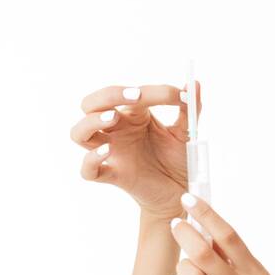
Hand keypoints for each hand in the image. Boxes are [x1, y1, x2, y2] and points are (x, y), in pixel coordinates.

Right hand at [70, 81, 202, 219]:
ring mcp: (111, 153)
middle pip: (91, 105)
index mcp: (132, 116)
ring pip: (79, 133)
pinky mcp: (113, 175)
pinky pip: (88, 170)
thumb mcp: (186, 133)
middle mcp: (116, 131)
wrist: (180, 191)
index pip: (129, 94)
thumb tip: (195, 83)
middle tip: (135, 96)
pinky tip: (106, 152)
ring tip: (113, 118)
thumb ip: (188, 110)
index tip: (178, 96)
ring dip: (91, 122)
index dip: (153, 91)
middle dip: (108, 95)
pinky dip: (91, 160)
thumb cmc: (177, 160)